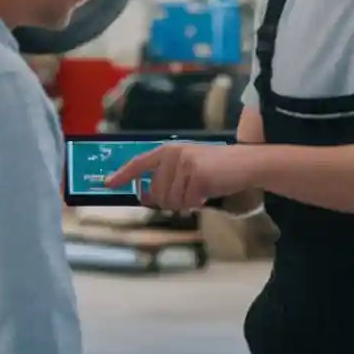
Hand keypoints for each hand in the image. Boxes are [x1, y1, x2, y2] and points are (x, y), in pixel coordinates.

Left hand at [103, 143, 259, 212]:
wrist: (245, 163)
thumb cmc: (216, 169)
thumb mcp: (186, 168)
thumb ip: (165, 179)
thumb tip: (143, 196)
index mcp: (168, 150)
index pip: (139, 163)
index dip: (122, 175)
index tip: (108, 184)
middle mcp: (173, 155)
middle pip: (156, 193)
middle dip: (170, 202)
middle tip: (189, 195)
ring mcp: (185, 164)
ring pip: (171, 201)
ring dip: (185, 203)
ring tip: (200, 191)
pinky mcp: (197, 174)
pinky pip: (188, 202)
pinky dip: (198, 203)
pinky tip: (208, 192)